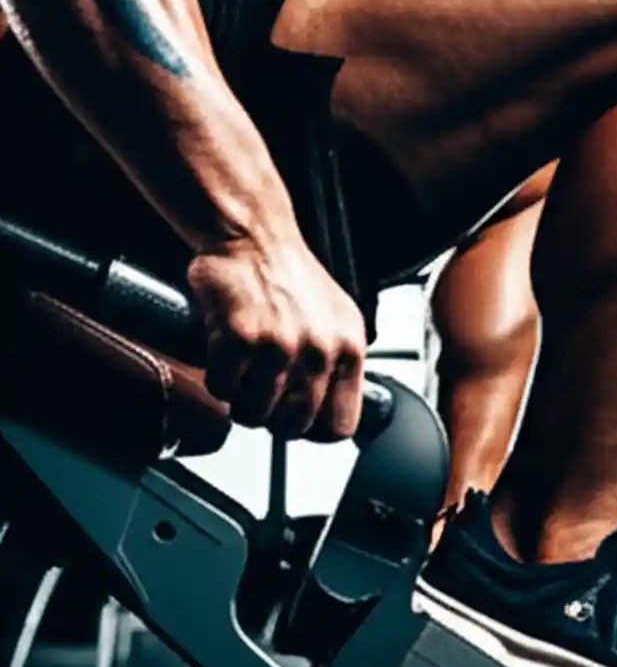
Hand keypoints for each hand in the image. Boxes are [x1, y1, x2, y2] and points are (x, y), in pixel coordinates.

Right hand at [187, 238, 366, 439]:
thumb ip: (337, 366)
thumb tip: (329, 413)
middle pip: (293, 426)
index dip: (313, 430)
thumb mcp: (336, 321)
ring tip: (241, 372)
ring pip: (255, 413)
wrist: (253, 236)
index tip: (298, 422)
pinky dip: (217, 378)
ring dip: (240, 399)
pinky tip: (224, 355)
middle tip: (260, 395)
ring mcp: (282, 345)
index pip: (341, 425)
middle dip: (271, 417)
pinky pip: (223, 388)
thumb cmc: (289, 277)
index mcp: (350, 348)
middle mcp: (321, 350)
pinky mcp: (242, 337)